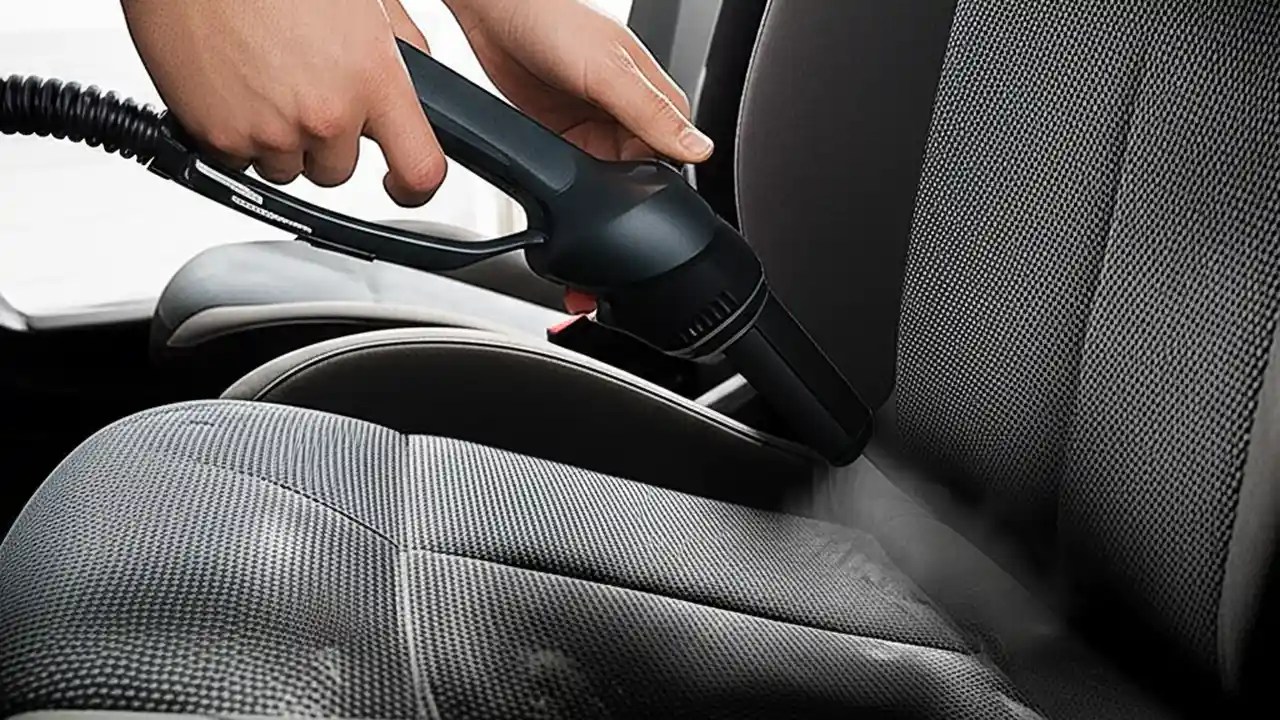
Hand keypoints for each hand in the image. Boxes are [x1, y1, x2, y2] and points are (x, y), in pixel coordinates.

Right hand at [121, 0, 447, 205]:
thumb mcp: (367, 1)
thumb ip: (401, 51)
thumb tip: (418, 88)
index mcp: (372, 78)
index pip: (419, 169)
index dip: (414, 186)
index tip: (403, 184)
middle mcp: (325, 113)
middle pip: (340, 171)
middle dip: (327, 142)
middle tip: (303, 89)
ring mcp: (271, 132)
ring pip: (287, 169)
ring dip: (280, 140)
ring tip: (265, 80)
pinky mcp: (220, 139)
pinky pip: (238, 163)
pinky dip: (237, 134)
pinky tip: (233, 86)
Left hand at [444, 0, 713, 162]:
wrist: (495, 10)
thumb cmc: (553, 20)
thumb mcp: (610, 70)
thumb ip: (651, 112)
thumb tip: (698, 148)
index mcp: (653, 92)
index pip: (676, 149)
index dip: (662, 171)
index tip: (640, 179)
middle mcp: (628, 108)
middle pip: (643, 164)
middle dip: (627, 177)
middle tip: (602, 168)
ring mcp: (595, 121)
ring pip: (610, 170)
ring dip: (598, 176)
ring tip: (578, 160)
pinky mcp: (565, 131)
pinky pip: (578, 165)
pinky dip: (573, 172)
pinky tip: (563, 163)